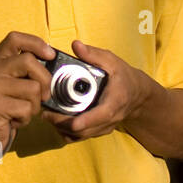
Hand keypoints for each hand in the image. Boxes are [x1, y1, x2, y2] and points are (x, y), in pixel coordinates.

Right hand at [0, 31, 54, 171]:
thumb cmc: (2, 112)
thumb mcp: (12, 87)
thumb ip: (25, 72)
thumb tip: (53, 62)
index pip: (15, 38)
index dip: (36, 43)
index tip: (50, 56)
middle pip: (29, 61)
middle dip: (45, 81)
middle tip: (43, 97)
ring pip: (33, 88)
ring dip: (34, 106)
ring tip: (20, 112)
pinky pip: (26, 108)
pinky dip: (26, 119)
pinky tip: (12, 122)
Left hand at [41, 40, 157, 142]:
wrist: (136, 94)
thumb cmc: (123, 76)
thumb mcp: (112, 61)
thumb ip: (94, 54)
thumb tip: (76, 45)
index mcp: (115, 100)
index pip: (103, 114)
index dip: (88, 120)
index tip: (73, 123)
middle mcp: (110, 118)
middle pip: (86, 129)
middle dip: (64, 124)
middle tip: (46, 114)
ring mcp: (104, 126)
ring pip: (82, 135)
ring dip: (63, 129)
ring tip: (47, 116)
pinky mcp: (98, 130)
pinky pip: (81, 137)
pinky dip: (67, 133)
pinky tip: (56, 121)